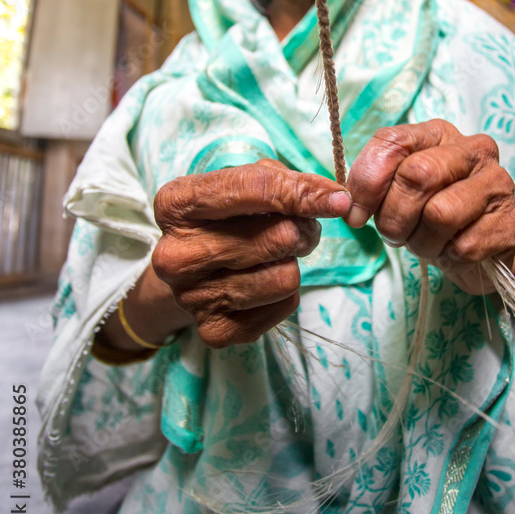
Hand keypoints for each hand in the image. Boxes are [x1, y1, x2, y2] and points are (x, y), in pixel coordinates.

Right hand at [151, 160, 350, 346]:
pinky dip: (285, 293)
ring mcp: (191, 297)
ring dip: (293, 263)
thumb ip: (288, 182)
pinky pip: (284, 306)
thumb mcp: (245, 183)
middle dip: (300, 231)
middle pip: (279, 237)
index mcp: (177, 204)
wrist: (189, 272)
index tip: (339, 199)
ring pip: (286, 277)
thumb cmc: (224, 217)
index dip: (306, 192)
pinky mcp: (213, 331)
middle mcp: (175, 254)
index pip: (254, 189)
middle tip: (292, 231)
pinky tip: (262, 282)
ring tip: (275, 257)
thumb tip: (335, 200)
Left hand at [345, 120, 514, 293]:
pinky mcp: (513, 224)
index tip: (357, 212)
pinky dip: (448, 258)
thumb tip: (350, 206)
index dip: (367, 181)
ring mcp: (499, 184)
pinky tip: (452, 251)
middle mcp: (474, 150)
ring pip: (440, 214)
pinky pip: (464, 247)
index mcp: (439, 133)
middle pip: (417, 176)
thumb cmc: (432, 211)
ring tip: (427, 242)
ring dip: (421, 242)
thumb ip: (371, 185)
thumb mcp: (397, 190)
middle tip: (395, 233)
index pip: (392, 142)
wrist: (485, 245)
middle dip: (394, 216)